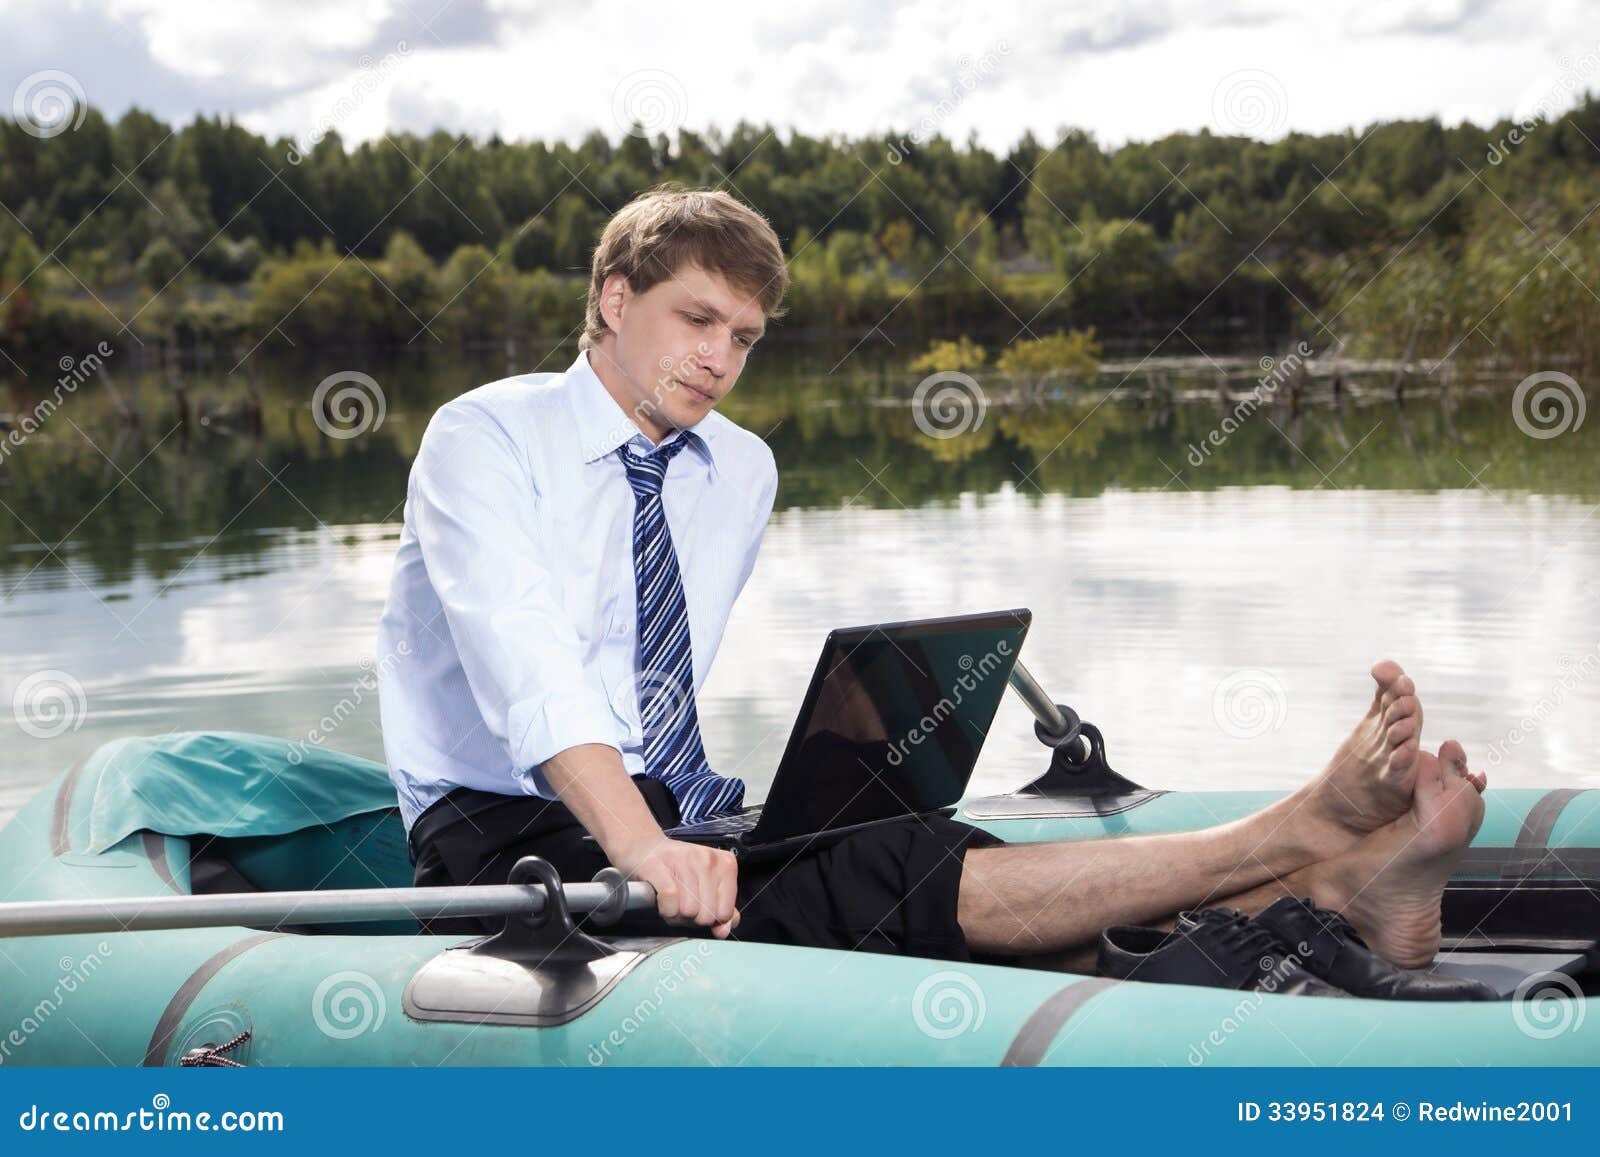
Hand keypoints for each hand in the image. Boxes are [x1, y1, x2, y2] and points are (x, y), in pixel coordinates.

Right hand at [611, 835, 740, 937]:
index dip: (710, 920)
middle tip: (682, 905)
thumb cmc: (677, 868)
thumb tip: (723, 930)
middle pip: (706, 915)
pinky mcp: (660, 867)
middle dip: (691, 919)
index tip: (700, 910)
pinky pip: (670, 902)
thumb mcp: (707, 886)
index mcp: (726, 864)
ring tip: (672, 902)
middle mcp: (708, 859)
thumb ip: (721, 908)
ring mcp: (685, 861)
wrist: (646, 848)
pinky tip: (663, 902)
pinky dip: (666, 910)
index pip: (726, 912)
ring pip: (689, 911)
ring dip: (676, 915)